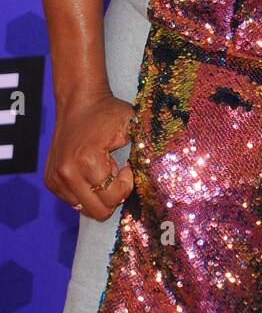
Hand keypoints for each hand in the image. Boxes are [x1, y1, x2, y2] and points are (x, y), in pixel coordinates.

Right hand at [45, 90, 136, 221]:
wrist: (78, 101)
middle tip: (114, 171)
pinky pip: (72, 201)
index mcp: (88, 161)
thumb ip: (144, 149)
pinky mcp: (50, 180)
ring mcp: (56, 179)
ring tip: (100, 169)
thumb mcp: (131, 125)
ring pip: (84, 208)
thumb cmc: (108, 112)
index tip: (125, 166)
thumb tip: (161, 169)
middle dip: (112, 194)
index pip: (113, 197)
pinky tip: (89, 171)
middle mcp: (67, 173)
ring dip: (97, 194)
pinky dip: (85, 191)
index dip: (126, 184)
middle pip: (98, 211)